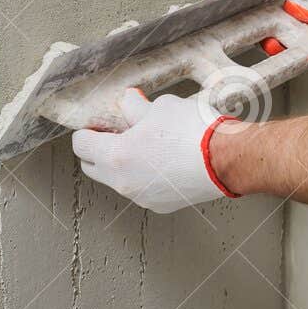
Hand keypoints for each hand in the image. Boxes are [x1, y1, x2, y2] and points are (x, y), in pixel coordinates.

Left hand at [72, 87, 239, 212]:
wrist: (226, 160)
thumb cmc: (194, 133)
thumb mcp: (160, 107)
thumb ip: (135, 106)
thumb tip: (128, 103)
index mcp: (115, 155)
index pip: (80, 144)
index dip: (88, 130)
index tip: (99, 123)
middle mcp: (123, 181)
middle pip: (92, 167)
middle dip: (98, 150)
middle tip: (117, 133)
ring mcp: (141, 197)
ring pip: (118, 180)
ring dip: (122, 164)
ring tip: (147, 146)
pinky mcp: (160, 205)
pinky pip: (141, 189)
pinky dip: (144, 177)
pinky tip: (165, 161)